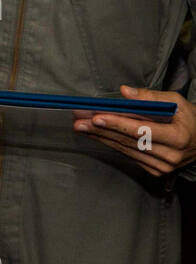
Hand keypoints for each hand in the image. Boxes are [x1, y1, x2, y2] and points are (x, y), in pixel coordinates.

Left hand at [73, 85, 195, 175]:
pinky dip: (111, 144)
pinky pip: (128, 155)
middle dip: (101, 129)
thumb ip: (150, 97)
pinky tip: (96, 135)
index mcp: (178, 138)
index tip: (96, 117)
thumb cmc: (188, 118)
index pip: (142, 130)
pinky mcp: (155, 171)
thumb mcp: (176, 102)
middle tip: (79, 120)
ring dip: (101, 137)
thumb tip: (125, 92)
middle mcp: (171, 156)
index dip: (118, 124)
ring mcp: (163, 166)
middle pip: (129, 141)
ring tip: (81, 126)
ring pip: (125, 149)